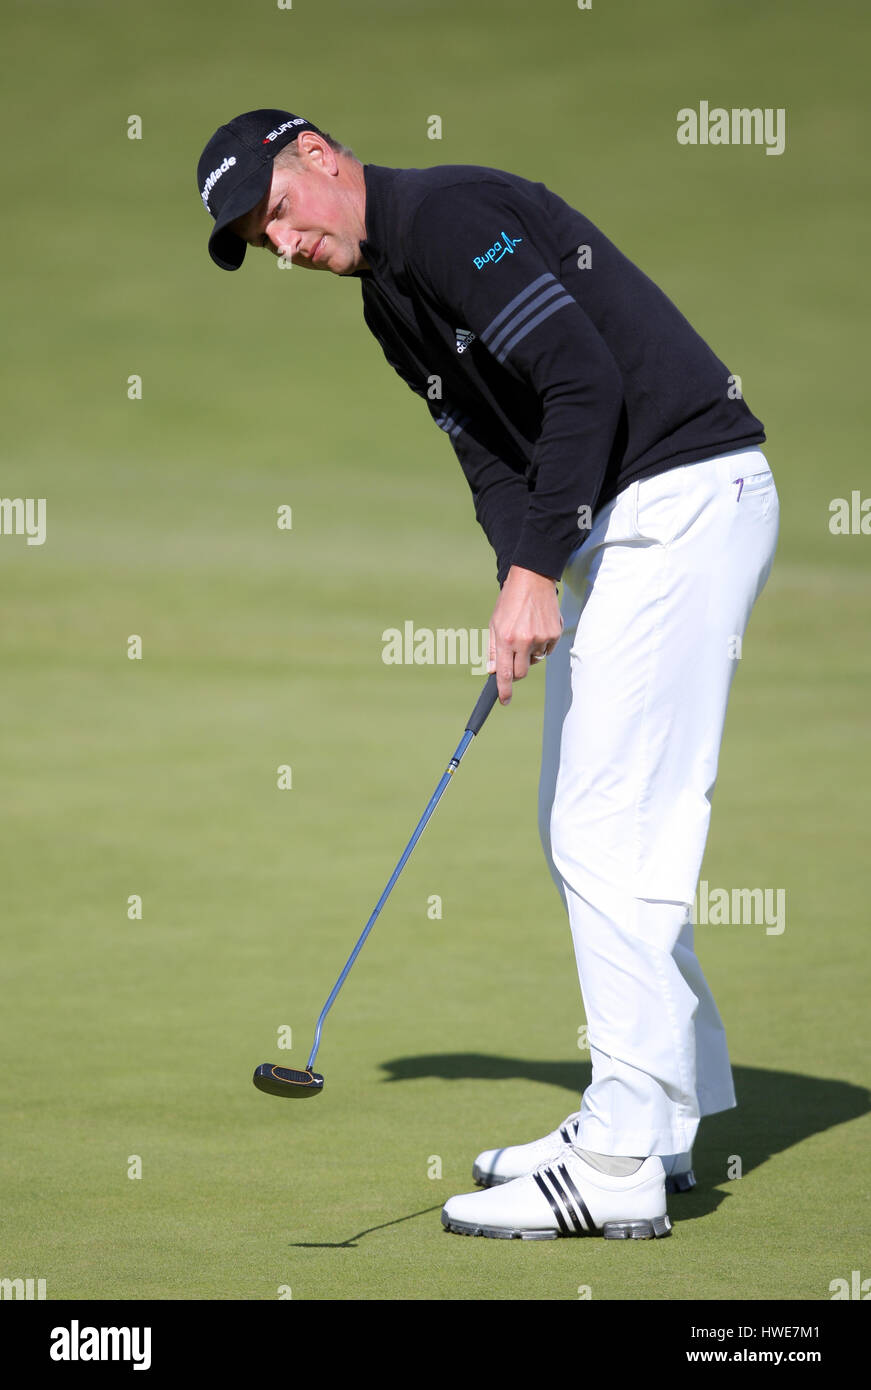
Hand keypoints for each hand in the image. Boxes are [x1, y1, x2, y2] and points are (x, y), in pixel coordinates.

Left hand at [488, 565, 562, 703]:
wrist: (532, 579)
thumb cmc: (510, 602)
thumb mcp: (494, 623)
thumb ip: (494, 649)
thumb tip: (493, 670)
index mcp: (506, 638)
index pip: (505, 673)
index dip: (504, 690)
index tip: (504, 701)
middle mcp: (524, 641)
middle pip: (521, 672)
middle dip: (516, 671)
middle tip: (513, 658)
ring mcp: (541, 638)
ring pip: (534, 660)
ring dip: (529, 653)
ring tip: (526, 631)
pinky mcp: (554, 634)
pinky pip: (546, 650)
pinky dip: (541, 645)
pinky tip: (537, 627)